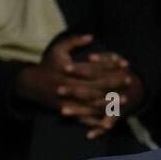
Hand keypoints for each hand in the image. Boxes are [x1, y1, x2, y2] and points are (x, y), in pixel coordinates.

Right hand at [16, 34, 138, 136]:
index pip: (95, 67)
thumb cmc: (47, 65)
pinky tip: (108, 123)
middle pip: (97, 85)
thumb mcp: (57, 49)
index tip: (124, 62)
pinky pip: (83, 118)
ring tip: (124, 100)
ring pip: (93, 102)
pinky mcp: (68, 110)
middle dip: (114, 83)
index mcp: (70, 70)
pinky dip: (95, 122)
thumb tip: (91, 36)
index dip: (111, 64)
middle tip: (129, 80)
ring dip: (110, 102)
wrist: (31, 84)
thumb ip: (74, 41)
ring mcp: (69, 99)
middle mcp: (71, 85)